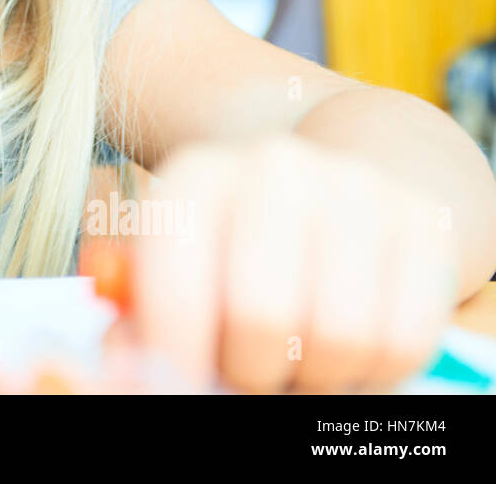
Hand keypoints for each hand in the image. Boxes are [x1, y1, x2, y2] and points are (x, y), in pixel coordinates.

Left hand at [131, 133, 456, 391]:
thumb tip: (128, 374)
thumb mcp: (174, 266)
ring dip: (313, 375)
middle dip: (249, 370)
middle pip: (262, 318)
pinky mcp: (422, 222)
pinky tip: (344, 349)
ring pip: (339, 336)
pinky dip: (373, 370)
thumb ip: (141, 320)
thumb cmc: (230, 251)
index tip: (181, 382)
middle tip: (246, 373)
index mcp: (195, 177)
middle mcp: (274, 168)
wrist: (325, 188)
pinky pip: (402, 339)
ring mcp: (356, 187)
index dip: (177, 355)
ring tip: (294, 360)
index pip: (176, 287)